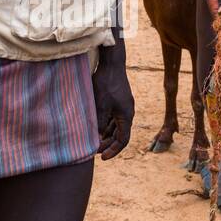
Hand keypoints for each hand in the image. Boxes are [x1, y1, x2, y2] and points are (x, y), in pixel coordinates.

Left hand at [93, 43, 133, 159]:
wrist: (111, 63)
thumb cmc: (106, 83)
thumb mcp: (100, 105)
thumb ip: (99, 123)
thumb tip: (96, 139)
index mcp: (126, 116)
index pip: (122, 140)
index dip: (113, 151)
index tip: (102, 157)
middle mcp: (127, 112)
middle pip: (119, 135)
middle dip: (107, 144)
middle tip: (94, 150)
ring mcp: (122, 106)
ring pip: (115, 126)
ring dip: (105, 135)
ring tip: (93, 141)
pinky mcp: (117, 100)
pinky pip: (112, 118)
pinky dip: (105, 125)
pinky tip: (95, 127)